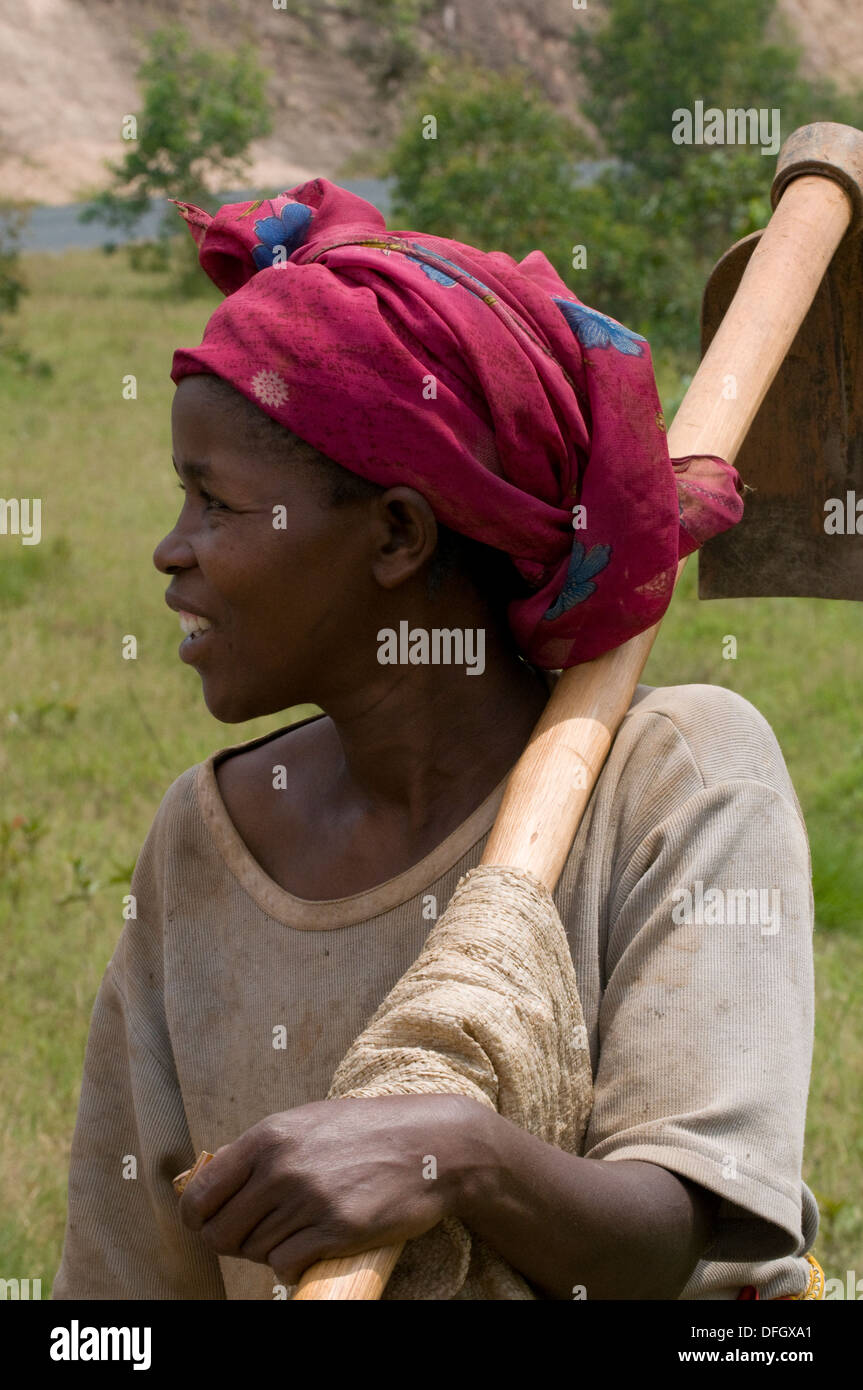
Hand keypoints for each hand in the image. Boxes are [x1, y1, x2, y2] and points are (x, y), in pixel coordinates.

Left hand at [178, 1093, 491, 1285]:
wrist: (431, 1145)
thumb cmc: (366, 1131)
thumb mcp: (306, 1122)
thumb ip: (261, 1150)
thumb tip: (208, 1181)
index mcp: (268, 1137)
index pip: (200, 1196)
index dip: (197, 1218)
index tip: (208, 1223)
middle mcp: (282, 1168)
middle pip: (221, 1233)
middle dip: (233, 1240)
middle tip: (260, 1230)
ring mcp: (309, 1201)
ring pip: (255, 1252)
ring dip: (269, 1248)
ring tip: (299, 1226)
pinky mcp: (337, 1231)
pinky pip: (286, 1265)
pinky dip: (293, 1262)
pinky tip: (313, 1242)